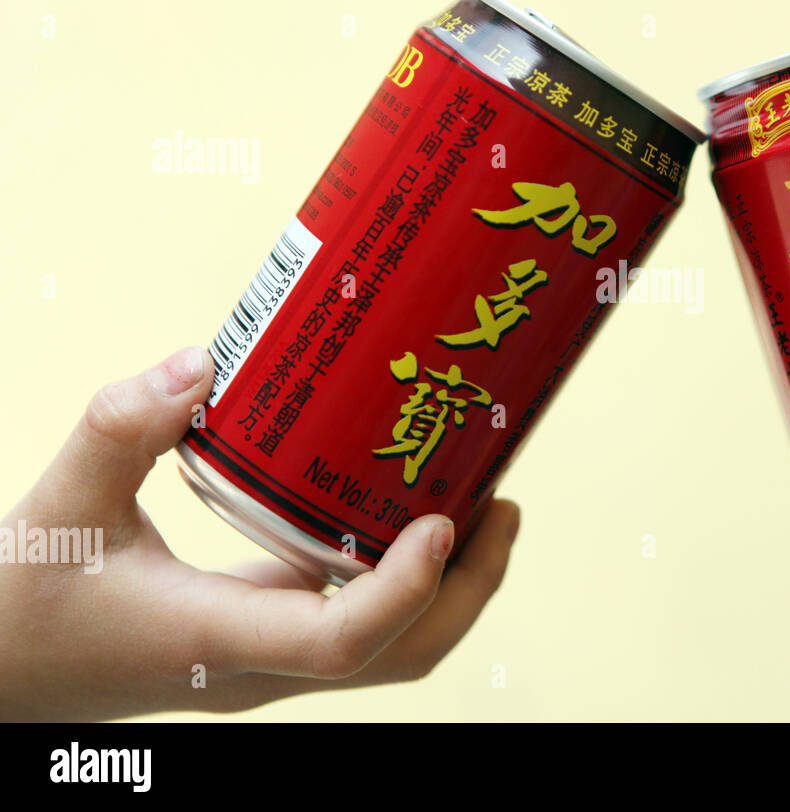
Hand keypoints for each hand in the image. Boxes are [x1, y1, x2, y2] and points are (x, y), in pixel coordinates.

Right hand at [0, 346, 519, 719]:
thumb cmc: (20, 602)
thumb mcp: (59, 505)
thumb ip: (118, 428)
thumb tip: (200, 361)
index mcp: (220, 640)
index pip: (343, 642)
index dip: (410, 589)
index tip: (446, 520)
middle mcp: (262, 664)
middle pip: (400, 656)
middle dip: (469, 587)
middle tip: (504, 503)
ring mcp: (269, 657)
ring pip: (389, 647)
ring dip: (450, 584)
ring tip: (484, 504)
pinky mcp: (263, 635)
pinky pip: (355, 618)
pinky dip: (400, 574)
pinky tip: (401, 510)